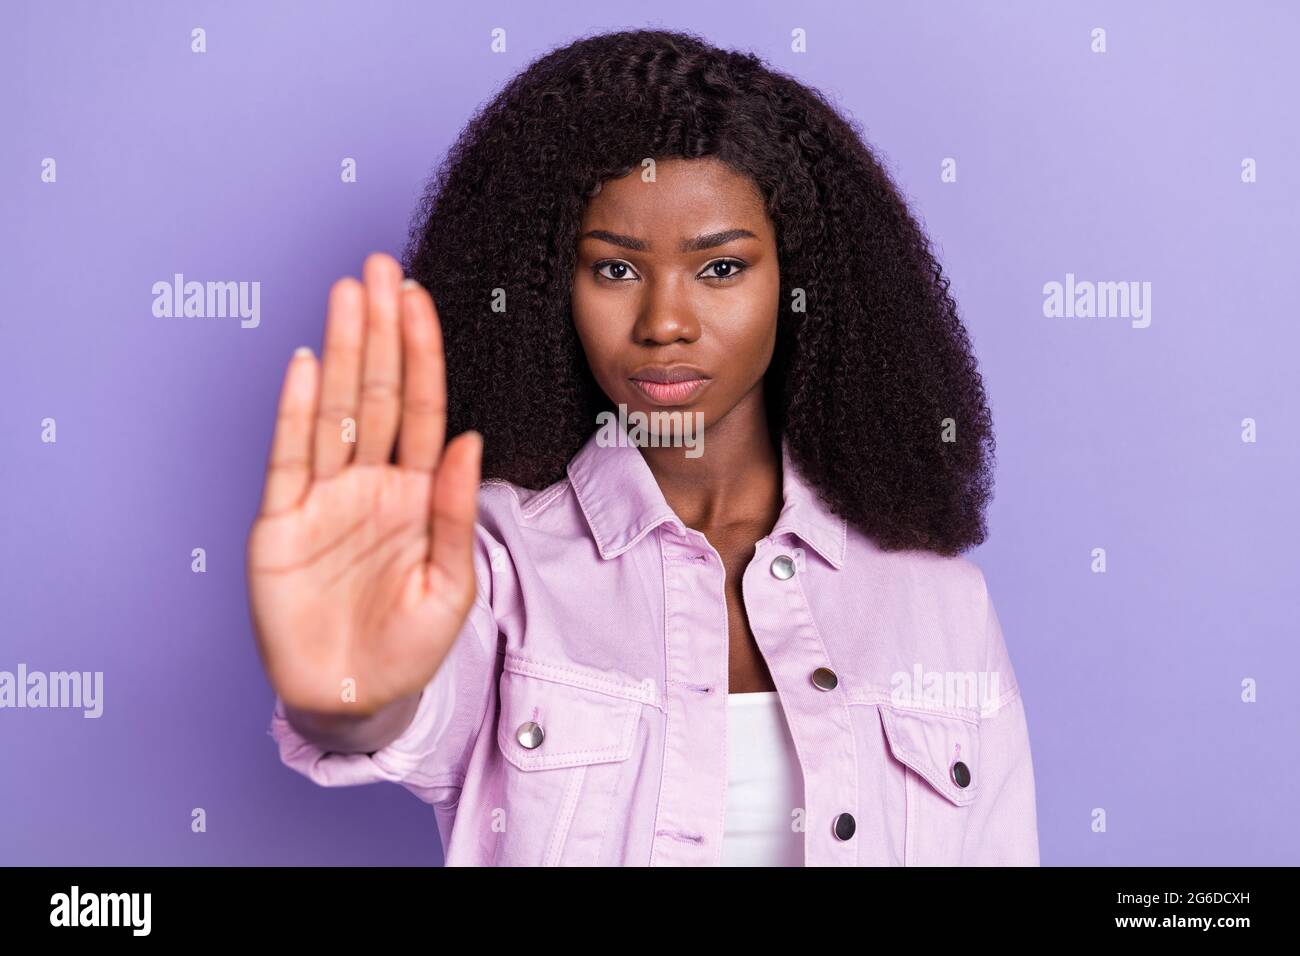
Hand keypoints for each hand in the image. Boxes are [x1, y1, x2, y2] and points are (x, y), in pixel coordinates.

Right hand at [247, 253, 482, 720]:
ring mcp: (324, 499)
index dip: (423, 353)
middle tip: (381, 267)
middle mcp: (369, 484)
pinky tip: (308, 364)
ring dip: (343, 351)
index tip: (420, 299)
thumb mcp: (451, 582)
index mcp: (416, 494)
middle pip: (378, 393)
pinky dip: (297, 412)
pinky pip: (290, 459)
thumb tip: (470, 439)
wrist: (354, 698)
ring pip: (335, 411)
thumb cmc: (409, 645)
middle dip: (381, 330)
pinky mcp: (280, 524)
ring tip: (349, 292)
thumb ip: (456, 510)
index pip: (423, 409)